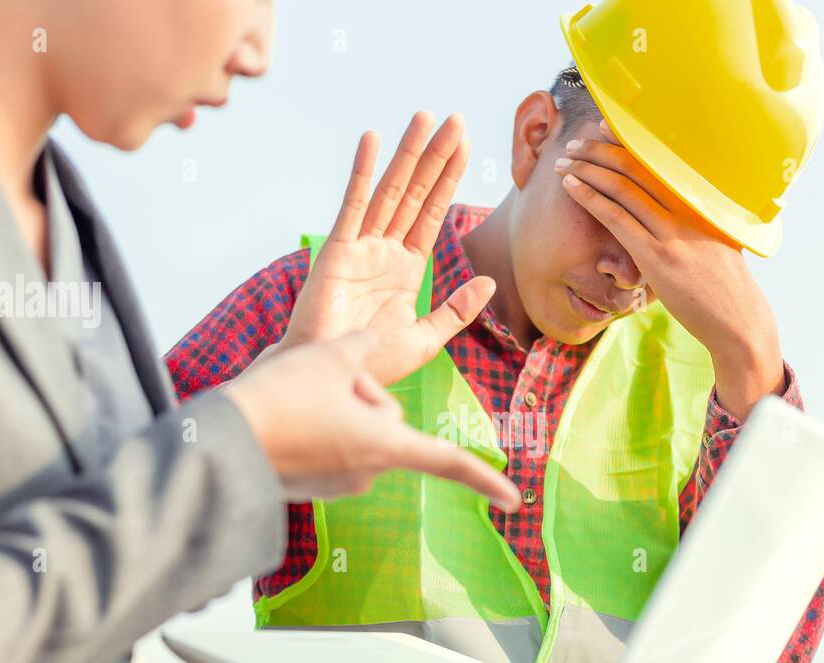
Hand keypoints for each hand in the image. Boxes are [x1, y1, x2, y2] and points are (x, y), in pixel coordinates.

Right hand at [225, 330, 519, 508]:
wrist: (219, 442)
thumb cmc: (280, 401)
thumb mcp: (330, 355)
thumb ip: (364, 348)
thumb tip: (369, 344)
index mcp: (386, 445)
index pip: (448, 462)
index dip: (484, 480)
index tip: (513, 502)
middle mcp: (369, 470)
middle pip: (384, 417)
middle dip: (359, 394)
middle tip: (318, 384)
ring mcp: (340, 482)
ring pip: (353, 427)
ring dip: (332, 406)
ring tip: (294, 401)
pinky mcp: (313, 485)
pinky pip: (328, 443)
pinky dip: (313, 425)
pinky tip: (284, 417)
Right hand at [281, 111, 496, 385]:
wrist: (334, 382)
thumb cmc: (372, 365)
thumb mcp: (425, 338)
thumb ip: (456, 310)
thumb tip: (489, 282)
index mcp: (405, 268)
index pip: (432, 213)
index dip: (449, 179)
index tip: (467, 146)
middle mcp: (384, 250)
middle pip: (415, 193)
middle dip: (436, 156)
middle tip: (456, 119)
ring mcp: (361, 247)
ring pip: (390, 191)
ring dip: (408, 154)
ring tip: (425, 119)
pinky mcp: (338, 251)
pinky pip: (354, 206)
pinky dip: (363, 173)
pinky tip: (373, 140)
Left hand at [556, 120, 784, 419]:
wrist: (737, 320)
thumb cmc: (724, 285)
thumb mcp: (718, 238)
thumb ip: (698, 218)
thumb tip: (681, 207)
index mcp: (703, 198)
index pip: (659, 158)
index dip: (628, 139)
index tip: (605, 127)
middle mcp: (688, 206)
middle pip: (636, 165)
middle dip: (600, 150)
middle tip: (574, 144)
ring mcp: (672, 231)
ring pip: (622, 187)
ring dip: (587, 170)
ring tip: (564, 162)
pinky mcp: (656, 256)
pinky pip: (617, 218)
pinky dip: (590, 198)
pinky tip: (571, 187)